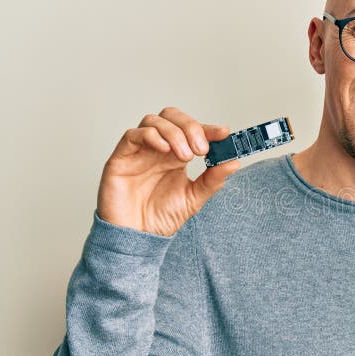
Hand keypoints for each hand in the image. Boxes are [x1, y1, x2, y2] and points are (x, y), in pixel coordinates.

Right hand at [97, 107, 240, 236]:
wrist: (137, 238)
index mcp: (175, 155)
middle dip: (190, 127)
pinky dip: (151, 136)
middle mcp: (157, 149)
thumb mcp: (194, 198)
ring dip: (174, 133)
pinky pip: (132, 135)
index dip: (208, 128)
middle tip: (201, 149)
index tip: (223, 133)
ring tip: (185, 156)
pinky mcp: (120, 159)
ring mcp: (138, 152)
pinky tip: (164, 150)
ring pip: (153, 121)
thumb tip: (234, 162)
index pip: (191, 130)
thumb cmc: (160, 218)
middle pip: (171, 117)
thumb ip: (212, 179)